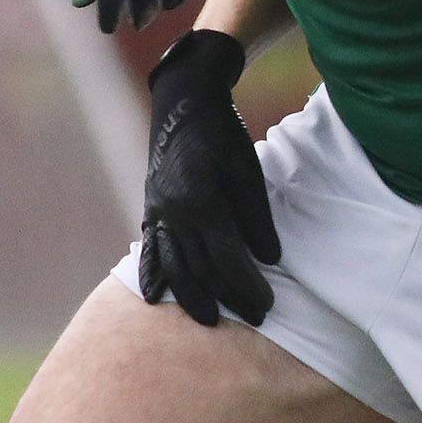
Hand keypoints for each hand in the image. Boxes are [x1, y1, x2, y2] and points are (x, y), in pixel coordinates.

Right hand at [137, 30, 279, 326]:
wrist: (182, 103)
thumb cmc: (222, 133)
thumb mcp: (249, 170)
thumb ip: (258, 218)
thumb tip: (269, 259)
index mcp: (200, 202)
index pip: (227, 259)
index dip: (248, 286)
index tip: (267, 306)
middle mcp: (173, 213)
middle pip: (202, 268)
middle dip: (229, 297)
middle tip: (255, 319)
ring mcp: (157, 212)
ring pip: (174, 265)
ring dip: (191, 295)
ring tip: (208, 319)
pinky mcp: (151, 209)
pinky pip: (151, 249)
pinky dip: (154, 274)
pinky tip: (155, 296)